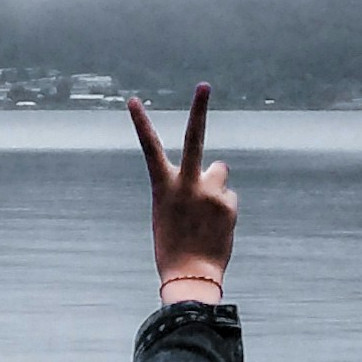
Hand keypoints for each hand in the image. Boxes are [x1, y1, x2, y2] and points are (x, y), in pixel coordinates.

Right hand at [127, 83, 237, 297]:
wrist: (191, 276)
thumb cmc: (174, 245)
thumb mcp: (170, 212)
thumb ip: (189, 186)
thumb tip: (217, 170)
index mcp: (162, 186)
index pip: (148, 148)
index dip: (140, 123)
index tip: (133, 100)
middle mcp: (186, 183)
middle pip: (194, 138)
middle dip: (199, 109)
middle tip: (204, 86)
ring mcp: (209, 191)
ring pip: (219, 173)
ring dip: (215, 184)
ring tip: (207, 212)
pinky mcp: (228, 203)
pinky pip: (228, 196)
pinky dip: (224, 208)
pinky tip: (216, 227)